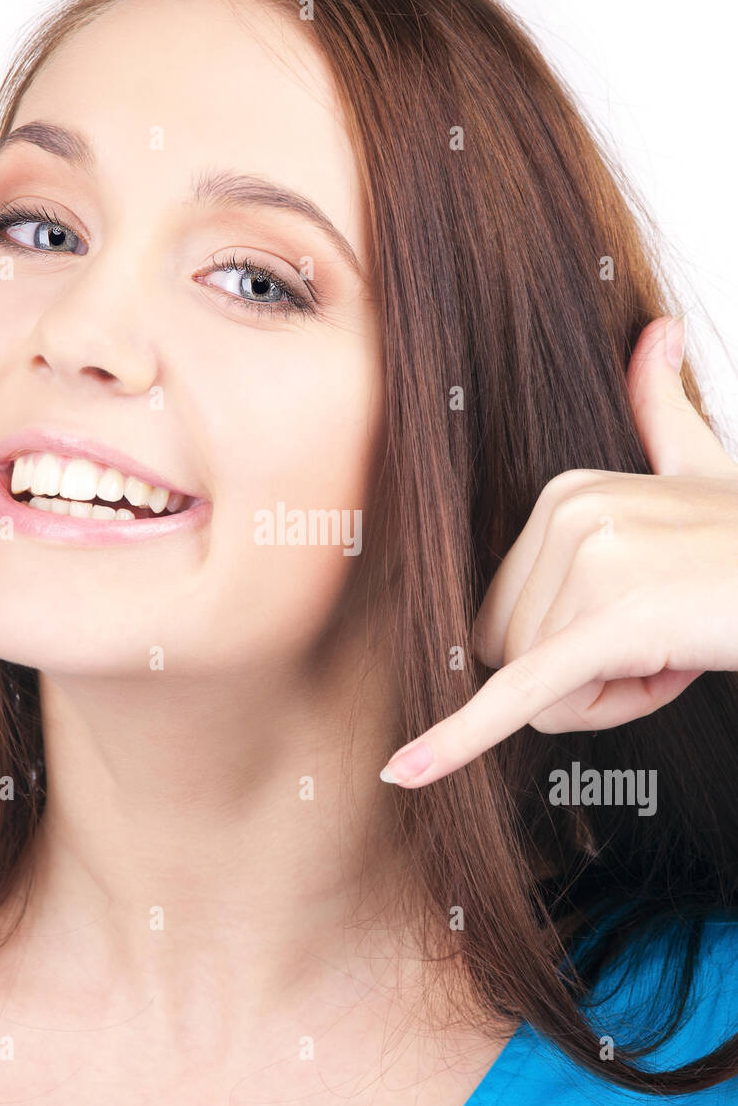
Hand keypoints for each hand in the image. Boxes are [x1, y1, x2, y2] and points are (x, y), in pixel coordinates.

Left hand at [379, 316, 737, 787]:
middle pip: (512, 658)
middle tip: (666, 645)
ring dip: (615, 700)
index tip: (646, 630)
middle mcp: (566, 516)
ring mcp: (588, 562)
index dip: (570, 654)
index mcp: (564, 494)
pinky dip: (457, 743)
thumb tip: (654, 332)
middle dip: (586, 684)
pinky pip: (518, 698)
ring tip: (677, 648)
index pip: (506, 619)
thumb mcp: (703, 468)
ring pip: (542, 696)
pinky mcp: (609, 623)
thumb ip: (662, 408)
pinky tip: (402, 773)